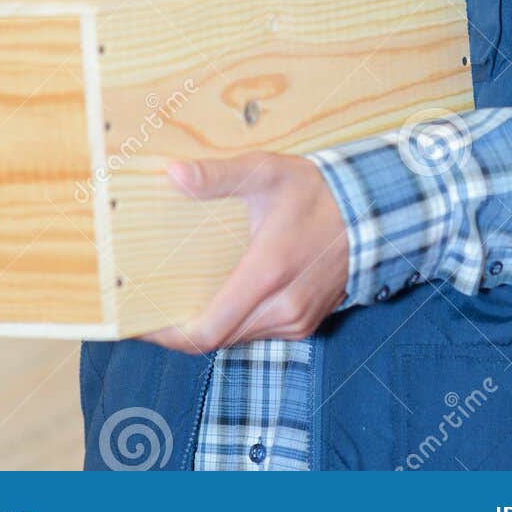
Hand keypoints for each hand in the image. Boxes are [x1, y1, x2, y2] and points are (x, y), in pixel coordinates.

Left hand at [138, 151, 348, 354]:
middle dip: (181, 328)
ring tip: (178, 301)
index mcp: (268, 273)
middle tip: (151, 307)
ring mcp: (297, 321)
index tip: (140, 323)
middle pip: (217, 338)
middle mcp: (284, 308)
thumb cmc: (315, 190)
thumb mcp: (265, 172)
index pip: (208, 329)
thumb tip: (173, 173)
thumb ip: (217, 176)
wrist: (371, 210)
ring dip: (208, 325)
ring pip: (237, 338)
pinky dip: (234, 322)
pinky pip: (258, 333)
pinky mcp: (305, 324)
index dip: (169, 335)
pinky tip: (219, 297)